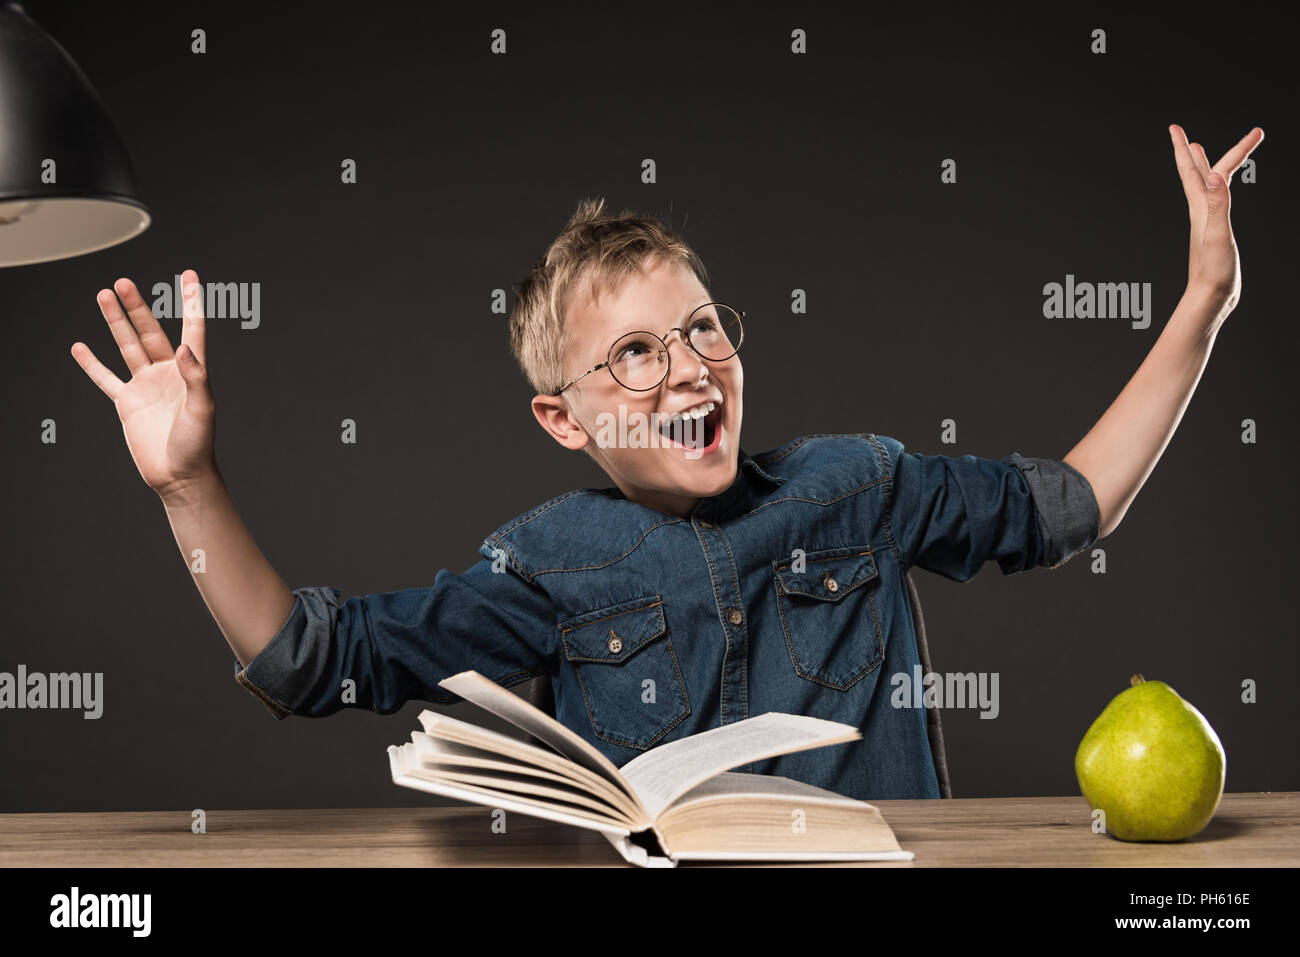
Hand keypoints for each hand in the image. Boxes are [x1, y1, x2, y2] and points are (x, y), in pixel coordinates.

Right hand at [71, 268, 218, 500]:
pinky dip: (92, 364)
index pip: (192, 329)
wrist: (180, 476)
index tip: (189, 277)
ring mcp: (146, 386)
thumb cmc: (198, 445)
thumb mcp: (203, 409)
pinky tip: (81, 347)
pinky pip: (106, 379)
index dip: (191, 303)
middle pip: (151, 331)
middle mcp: (168, 374)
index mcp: (191, 371)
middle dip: (137, 307)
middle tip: (123, 283)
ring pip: (128, 346)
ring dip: (116, 322)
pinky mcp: (127, 403)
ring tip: (104, 295)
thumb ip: (196, 376)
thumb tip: (184, 346)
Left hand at [1168, 124, 1263, 313]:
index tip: (1258, 132)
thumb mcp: (1218, 234)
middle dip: (1190, 150)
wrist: (1208, 299)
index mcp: (1201, 209)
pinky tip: (1215, 190)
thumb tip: (1212, 174)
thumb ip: (1217, 203)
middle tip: (1179, 130)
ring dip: (1197, 165)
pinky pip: (1210, 201)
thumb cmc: (1213, 271)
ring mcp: (1205, 222)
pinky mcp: (1211, 232)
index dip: (1238, 150)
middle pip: (1192, 174)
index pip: (1215, 170)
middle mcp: (1199, 212)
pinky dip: (1212, 188)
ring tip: (1193, 149)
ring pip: (1199, 186)